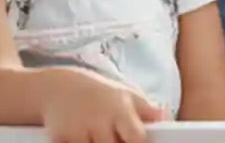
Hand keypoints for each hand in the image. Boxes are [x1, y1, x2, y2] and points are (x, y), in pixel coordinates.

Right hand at [42, 69, 168, 142]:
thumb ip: (148, 111)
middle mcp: (98, 120)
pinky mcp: (59, 140)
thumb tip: (166, 119)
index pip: (137, 137)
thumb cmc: (100, 95)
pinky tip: (82, 138)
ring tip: (99, 136)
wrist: (58, 88)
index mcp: (120, 109)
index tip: (138, 142)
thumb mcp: (127, 95)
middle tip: (115, 136)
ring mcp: (77, 131)